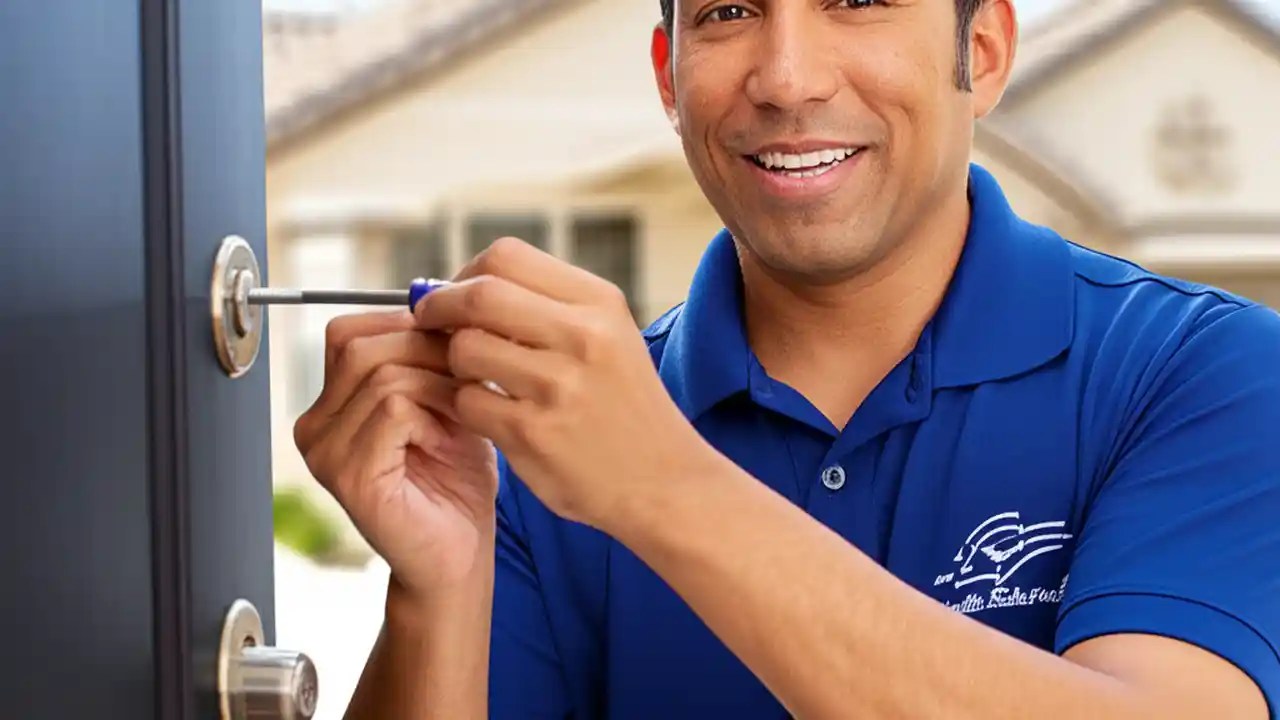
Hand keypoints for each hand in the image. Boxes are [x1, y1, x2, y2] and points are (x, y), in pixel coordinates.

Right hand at [292, 310, 498, 597]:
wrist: (458, 557)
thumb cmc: (455, 483)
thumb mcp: (446, 402)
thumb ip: (432, 356)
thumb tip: (438, 297)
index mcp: (331, 404)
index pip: (349, 330)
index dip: (408, 327)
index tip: (457, 348)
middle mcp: (316, 425)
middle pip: (361, 342)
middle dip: (426, 349)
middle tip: (469, 377)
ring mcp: (325, 451)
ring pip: (381, 372)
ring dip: (438, 384)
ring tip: (463, 414)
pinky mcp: (349, 474)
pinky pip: (393, 408)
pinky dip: (434, 416)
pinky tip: (449, 442)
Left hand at [413, 237, 708, 530]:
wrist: (664, 482)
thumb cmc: (624, 407)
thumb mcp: (608, 338)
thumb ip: (545, 307)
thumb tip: (456, 286)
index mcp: (599, 303)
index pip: (507, 257)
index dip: (466, 272)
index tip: (454, 295)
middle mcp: (583, 336)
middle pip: (479, 294)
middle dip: (440, 307)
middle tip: (429, 323)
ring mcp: (557, 385)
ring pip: (466, 348)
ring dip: (455, 363)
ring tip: (475, 378)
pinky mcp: (533, 432)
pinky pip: (467, 401)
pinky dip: (466, 405)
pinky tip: (489, 413)